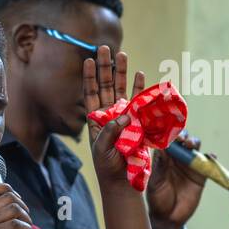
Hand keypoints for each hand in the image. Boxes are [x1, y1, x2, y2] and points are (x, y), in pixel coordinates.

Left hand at [82, 45, 145, 187]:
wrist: (124, 181)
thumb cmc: (109, 167)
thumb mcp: (103, 150)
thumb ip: (111, 132)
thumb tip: (124, 114)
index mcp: (96, 119)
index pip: (90, 93)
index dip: (89, 77)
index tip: (87, 60)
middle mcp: (110, 114)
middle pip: (106, 85)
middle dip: (105, 66)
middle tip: (103, 47)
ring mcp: (125, 116)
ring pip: (123, 90)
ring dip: (123, 72)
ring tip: (123, 54)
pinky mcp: (140, 122)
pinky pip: (141, 102)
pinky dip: (141, 88)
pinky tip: (140, 74)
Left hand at [146, 129, 205, 228]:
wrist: (169, 217)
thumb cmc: (157, 199)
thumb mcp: (156, 182)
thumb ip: (160, 166)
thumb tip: (162, 149)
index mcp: (162, 159)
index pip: (165, 142)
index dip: (167, 136)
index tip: (167, 136)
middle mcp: (176, 159)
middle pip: (181, 140)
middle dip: (182, 136)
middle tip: (181, 140)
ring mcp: (189, 165)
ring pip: (194, 148)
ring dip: (194, 143)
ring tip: (191, 145)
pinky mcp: (201, 174)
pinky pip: (208, 163)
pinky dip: (210, 158)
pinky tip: (210, 156)